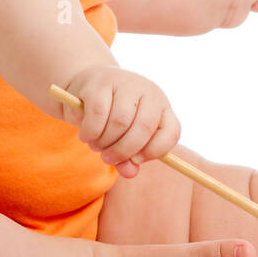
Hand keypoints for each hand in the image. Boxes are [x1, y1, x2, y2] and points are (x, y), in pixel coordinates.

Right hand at [59, 65, 180, 178]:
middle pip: (144, 128)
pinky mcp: (100, 83)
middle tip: (108, 158)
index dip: (154, 151)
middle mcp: (148, 91)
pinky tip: (86, 136)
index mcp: (161, 106)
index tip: (135, 161)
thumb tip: (131, 173)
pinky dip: (91, 132)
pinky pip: (98, 114)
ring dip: (104, 142)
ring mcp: (125, 83)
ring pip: (120, 122)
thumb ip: (129, 158)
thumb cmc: (111, 116)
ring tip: (96, 146)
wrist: (87, 85)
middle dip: (124, 151)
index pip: (171, 132)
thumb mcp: (124, 138)